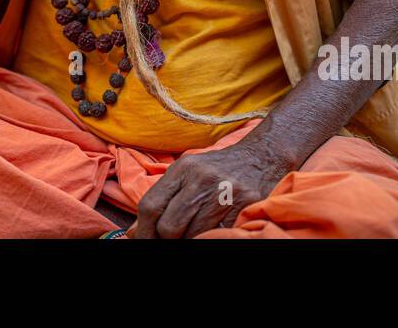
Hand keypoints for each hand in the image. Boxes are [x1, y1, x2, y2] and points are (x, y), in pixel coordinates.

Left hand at [133, 139, 289, 238]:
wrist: (261, 157)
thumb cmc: (217, 168)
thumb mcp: (186, 174)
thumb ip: (162, 199)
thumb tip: (135, 232)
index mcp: (183, 168)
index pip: (151, 205)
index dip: (143, 230)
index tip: (143, 241)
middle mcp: (202, 179)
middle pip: (169, 226)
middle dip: (166, 239)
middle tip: (171, 239)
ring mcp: (225, 194)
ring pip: (193, 235)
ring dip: (189, 239)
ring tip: (192, 233)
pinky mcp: (244, 207)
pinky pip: (217, 234)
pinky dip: (210, 237)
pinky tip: (211, 231)